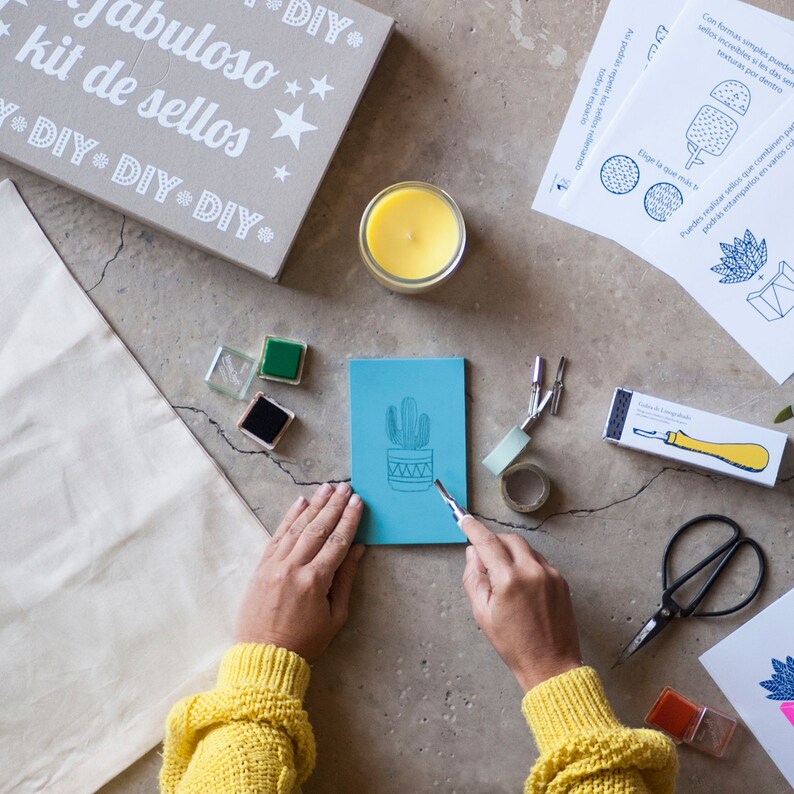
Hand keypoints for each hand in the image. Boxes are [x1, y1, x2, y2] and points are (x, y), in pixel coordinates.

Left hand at [235, 482, 364, 661]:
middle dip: (334, 505)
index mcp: (314, 581)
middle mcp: (293, 567)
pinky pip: (277, 535)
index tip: (359, 502)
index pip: (337, 541)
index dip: (349, 519)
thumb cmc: (305, 642)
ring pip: (297, 527)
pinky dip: (289, 517)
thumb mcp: (335, 616)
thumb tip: (357, 549)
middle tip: (346, 487)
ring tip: (328, 487)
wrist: (263, 656)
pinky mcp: (261, 566)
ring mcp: (274, 565)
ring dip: (314, 505)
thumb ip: (345, 579)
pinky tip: (301, 502)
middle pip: (318, 528)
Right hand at [460, 516, 581, 692]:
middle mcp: (532, 571)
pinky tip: (521, 585)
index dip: (473, 528)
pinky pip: (539, 561)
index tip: (464, 519)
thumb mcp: (482, 613)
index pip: (487, 543)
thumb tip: (473, 554)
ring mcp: (550, 574)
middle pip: (509, 539)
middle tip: (484, 554)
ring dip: (511, 553)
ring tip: (504, 577)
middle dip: (494, 541)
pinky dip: (526, 564)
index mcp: (509, 580)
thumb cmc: (514, 644)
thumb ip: (474, 578)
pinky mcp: (561, 580)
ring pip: (526, 548)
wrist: (551, 666)